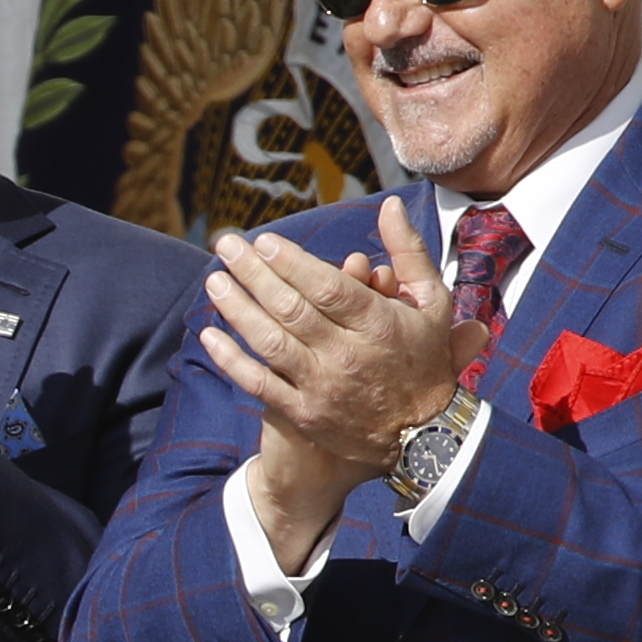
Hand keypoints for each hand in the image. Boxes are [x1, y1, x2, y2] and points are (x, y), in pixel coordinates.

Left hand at [200, 199, 466, 493]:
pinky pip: (259, 383)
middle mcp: (348, 354)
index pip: (326, 286)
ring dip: (237, 309)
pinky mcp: (304, 413)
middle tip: (226, 245)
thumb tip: (390, 205)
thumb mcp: (432, 303)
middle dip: (253, 273)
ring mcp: (322, 386)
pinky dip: (232, 359)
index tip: (263, 241)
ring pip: (270, 342)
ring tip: (215, 281)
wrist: (425, 437)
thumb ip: (409, 252)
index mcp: (379, 324)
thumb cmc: (425, 358)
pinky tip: (210, 335)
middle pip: (291, 308)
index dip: (291, 262)